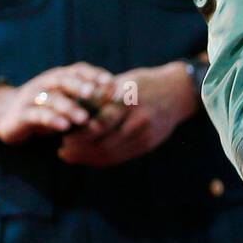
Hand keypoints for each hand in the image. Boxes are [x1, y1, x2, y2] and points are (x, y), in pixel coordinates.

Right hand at [0, 62, 112, 144]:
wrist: (5, 114)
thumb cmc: (47, 107)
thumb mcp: (68, 100)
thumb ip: (89, 97)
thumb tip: (121, 98)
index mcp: (60, 76)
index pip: (80, 70)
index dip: (96, 75)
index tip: (113, 85)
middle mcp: (47, 82)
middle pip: (65, 79)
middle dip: (82, 86)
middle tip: (97, 94)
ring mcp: (33, 97)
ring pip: (53, 98)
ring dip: (69, 107)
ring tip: (84, 118)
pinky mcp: (22, 114)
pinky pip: (38, 115)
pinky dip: (51, 119)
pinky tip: (64, 127)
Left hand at [57, 62, 197, 167]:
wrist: (180, 91)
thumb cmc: (146, 83)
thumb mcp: (123, 82)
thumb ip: (100, 96)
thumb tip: (70, 109)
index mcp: (129, 100)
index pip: (99, 124)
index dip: (78, 134)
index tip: (63, 134)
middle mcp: (138, 119)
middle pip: (103, 144)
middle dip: (79, 150)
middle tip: (62, 148)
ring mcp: (145, 134)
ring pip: (110, 154)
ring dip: (87, 158)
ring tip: (71, 155)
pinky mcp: (148, 144)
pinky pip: (120, 158)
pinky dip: (101, 160)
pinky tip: (89, 157)